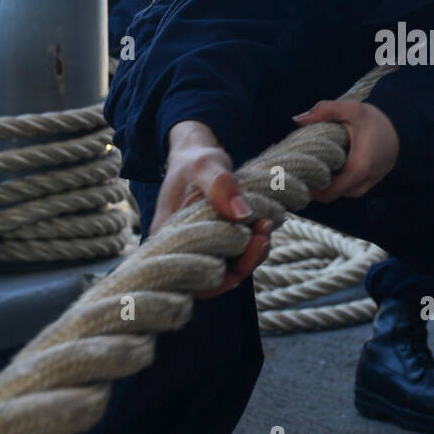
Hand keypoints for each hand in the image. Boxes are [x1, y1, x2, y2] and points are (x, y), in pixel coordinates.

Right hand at [150, 123, 272, 297]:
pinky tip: (264, 225)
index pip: (187, 276)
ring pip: (229, 269)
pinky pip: (237, 256)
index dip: (217, 278)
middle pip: (212, 279)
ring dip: (252, 254)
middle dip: (243, 263)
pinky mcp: (219, 243)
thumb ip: (220, 186)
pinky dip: (254, 246)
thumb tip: (241, 213)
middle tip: (263, 235)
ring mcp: (201, 247)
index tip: (244, 252)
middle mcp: (181, 248)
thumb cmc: (195, 161)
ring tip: (267, 225)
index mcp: (166, 235)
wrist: (199, 154)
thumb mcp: (205, 165)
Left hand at [292, 100, 400, 201]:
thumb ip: (324, 111)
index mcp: (357, 170)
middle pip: (325, 194)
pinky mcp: (362, 186)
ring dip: (320, 180)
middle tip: (296, 164)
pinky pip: (340, 188)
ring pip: (332, 192)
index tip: (292, 171)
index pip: (324, 193)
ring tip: (310, 161)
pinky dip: (330, 179)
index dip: (306, 186)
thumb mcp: (351, 110)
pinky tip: (324, 162)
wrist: (401, 131)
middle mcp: (360, 185)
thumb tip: (297, 119)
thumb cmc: (375, 121)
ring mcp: (362, 188)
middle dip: (310, 182)